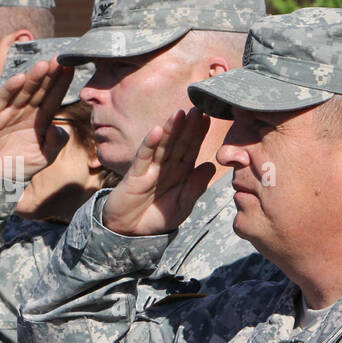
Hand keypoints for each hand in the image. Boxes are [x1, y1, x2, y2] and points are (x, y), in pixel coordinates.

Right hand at [0, 59, 72, 180]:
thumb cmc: (18, 167)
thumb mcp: (43, 158)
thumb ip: (55, 144)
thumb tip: (58, 127)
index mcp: (39, 120)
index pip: (53, 98)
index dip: (61, 83)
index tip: (71, 68)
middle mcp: (24, 112)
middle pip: (39, 90)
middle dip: (49, 75)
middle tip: (59, 60)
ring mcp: (7, 112)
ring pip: (22, 91)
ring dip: (33, 78)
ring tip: (43, 65)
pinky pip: (0, 99)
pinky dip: (9, 89)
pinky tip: (19, 79)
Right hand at [103, 108, 214, 235]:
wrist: (131, 234)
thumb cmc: (157, 218)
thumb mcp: (182, 206)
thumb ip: (195, 188)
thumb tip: (210, 166)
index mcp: (180, 172)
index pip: (191, 149)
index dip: (199, 134)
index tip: (208, 118)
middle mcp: (166, 166)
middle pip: (179, 143)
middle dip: (188, 126)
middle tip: (198, 108)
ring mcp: (150, 169)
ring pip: (163, 145)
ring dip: (170, 129)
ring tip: (179, 114)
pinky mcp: (135, 175)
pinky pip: (143, 157)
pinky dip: (149, 144)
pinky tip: (156, 131)